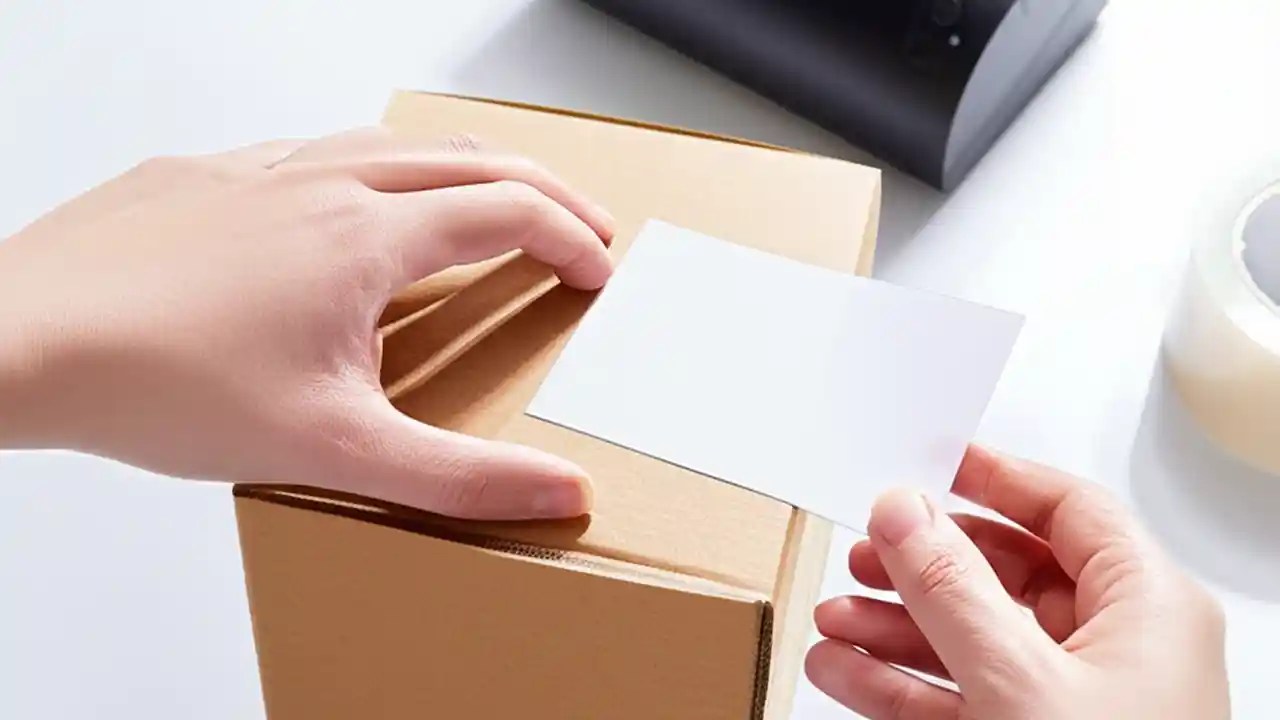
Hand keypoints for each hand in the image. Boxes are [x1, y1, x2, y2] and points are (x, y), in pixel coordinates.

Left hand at [0, 129, 614, 518]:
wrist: (20, 342)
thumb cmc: (161, 385)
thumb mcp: (334, 452)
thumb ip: (458, 478)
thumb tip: (559, 493)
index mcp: (369, 237)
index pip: (508, 215)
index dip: (568, 238)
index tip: (594, 268)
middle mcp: (324, 185)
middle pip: (467, 161)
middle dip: (541, 189)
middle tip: (579, 223)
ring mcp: (261, 170)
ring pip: (391, 144)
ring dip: (461, 167)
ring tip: (488, 199)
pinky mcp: (206, 175)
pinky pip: (314, 148)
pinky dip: (370, 166)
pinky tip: (351, 200)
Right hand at [805, 446, 1228, 718]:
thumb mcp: (1018, 679)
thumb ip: (953, 589)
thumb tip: (905, 513)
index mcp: (1146, 609)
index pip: (1069, 511)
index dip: (996, 479)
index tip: (929, 464)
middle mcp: (1116, 651)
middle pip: (1007, 577)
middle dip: (924, 567)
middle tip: (866, 552)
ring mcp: (1072, 706)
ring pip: (973, 641)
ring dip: (896, 629)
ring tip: (835, 618)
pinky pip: (959, 699)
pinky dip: (899, 685)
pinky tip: (845, 671)